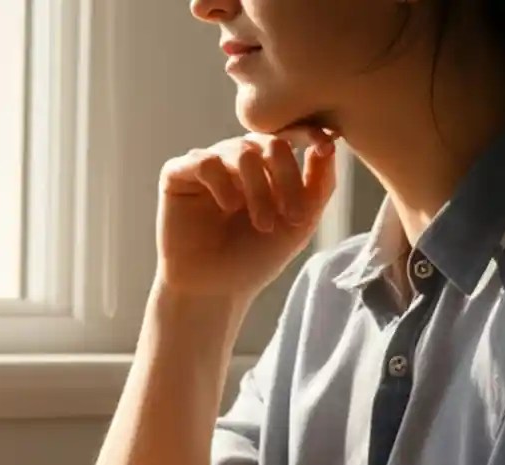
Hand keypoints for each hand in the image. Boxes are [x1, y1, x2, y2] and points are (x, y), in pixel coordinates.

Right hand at [156, 128, 336, 302]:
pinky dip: (222, 182)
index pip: (288, 136)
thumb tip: (328, 144)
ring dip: (258, 187)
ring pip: (240, 151)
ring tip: (264, 224)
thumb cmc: (254, 259)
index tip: (325, 146)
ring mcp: (206, 165)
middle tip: (293, 217)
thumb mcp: (299, 223)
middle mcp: (234, 160)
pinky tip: (229, 207)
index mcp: (264, 166)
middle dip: (286, 177)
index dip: (308, 133)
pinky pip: (204, 160)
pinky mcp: (177, 175)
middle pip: (268, 142)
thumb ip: (318, 185)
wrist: (214, 290)